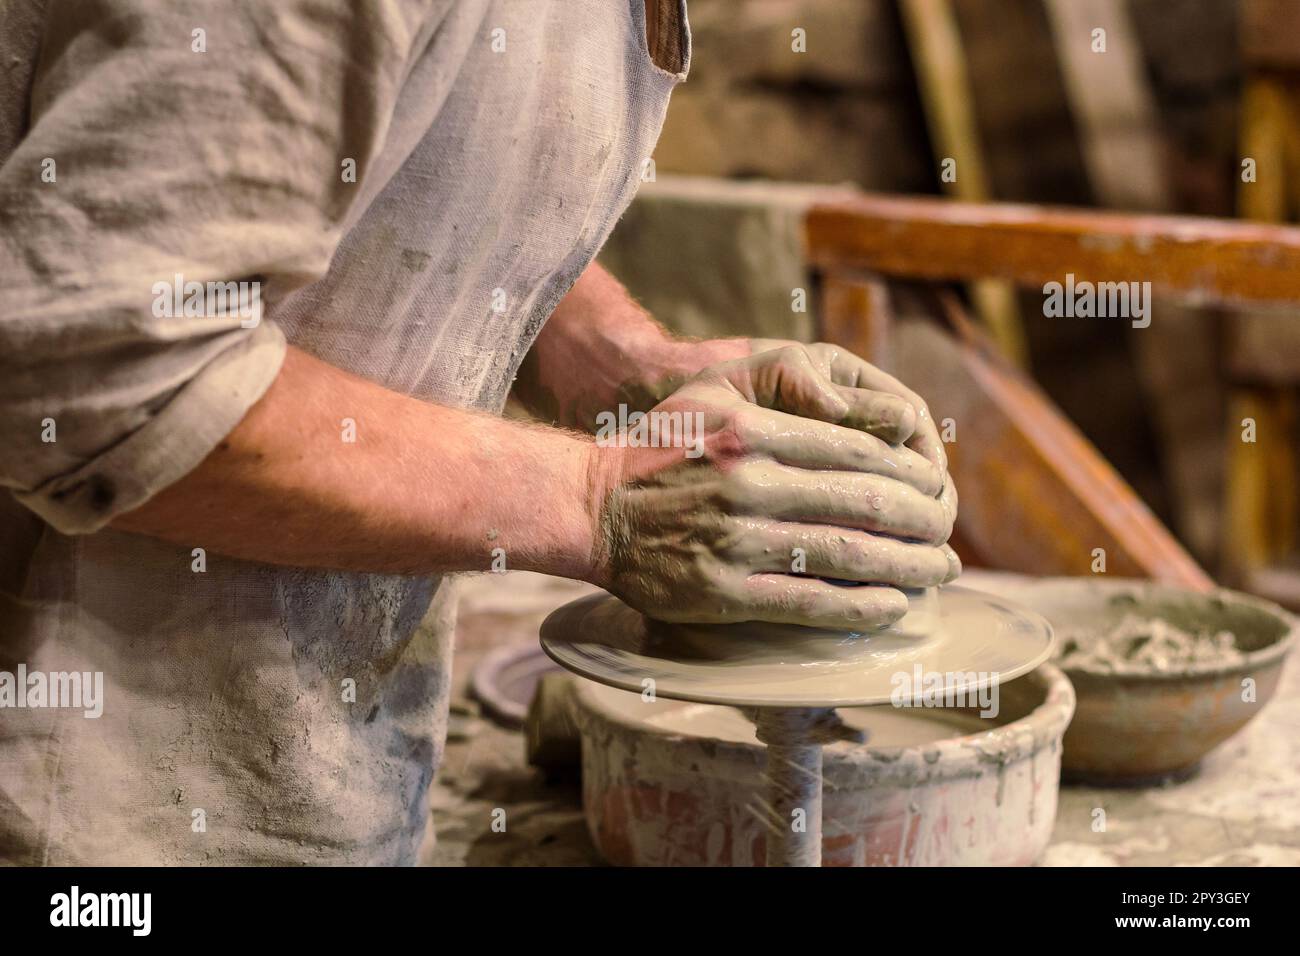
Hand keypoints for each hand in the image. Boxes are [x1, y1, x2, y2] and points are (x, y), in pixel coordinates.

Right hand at [587, 345, 958, 628]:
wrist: (592, 505)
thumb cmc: (659, 447)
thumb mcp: (716, 395)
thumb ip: (785, 395)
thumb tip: (862, 411)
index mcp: (755, 433)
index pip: (858, 453)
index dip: (910, 474)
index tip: (935, 489)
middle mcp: (751, 484)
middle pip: (865, 504)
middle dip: (923, 523)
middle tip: (948, 535)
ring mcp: (738, 542)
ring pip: (847, 556)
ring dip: (907, 568)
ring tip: (939, 572)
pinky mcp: (723, 592)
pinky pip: (808, 604)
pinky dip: (859, 608)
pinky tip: (892, 608)